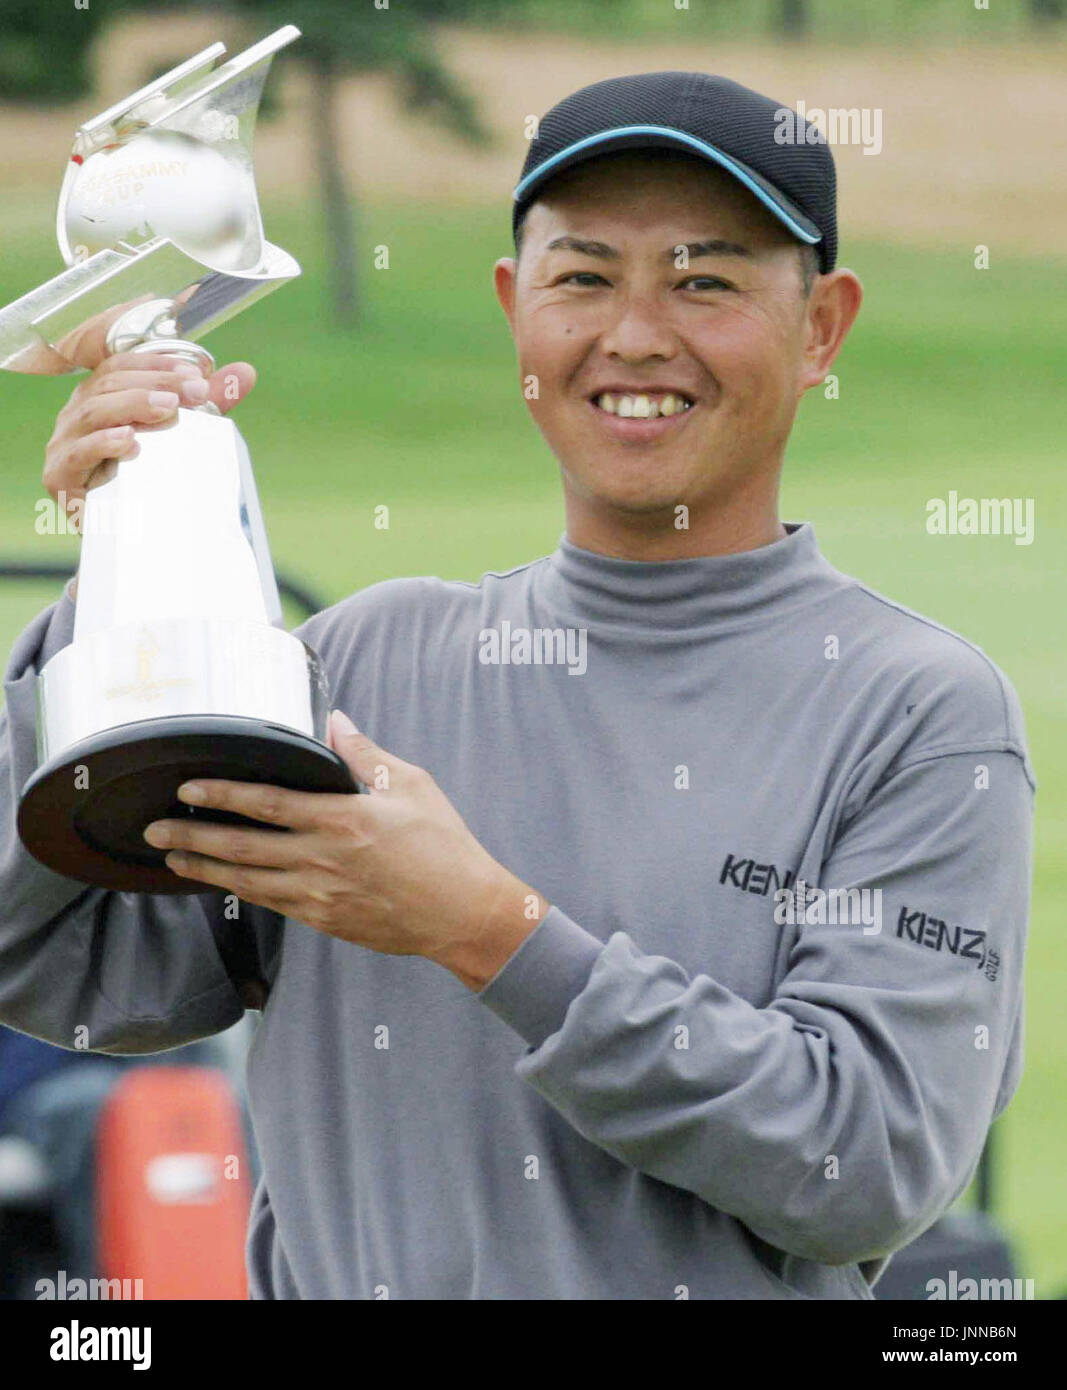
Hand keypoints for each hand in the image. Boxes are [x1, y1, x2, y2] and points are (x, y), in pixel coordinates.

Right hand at [46, 351, 256, 599]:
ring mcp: (65, 442)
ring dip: (133, 405)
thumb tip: (246, 373)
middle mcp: (78, 413)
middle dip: (157, 382)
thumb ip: (211, 403)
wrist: (127, 536)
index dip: (158, 363)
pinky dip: (104, 444)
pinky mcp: (60, 475)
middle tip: (196, 392)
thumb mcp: (185, 433)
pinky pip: (79, 453)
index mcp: (101, 395)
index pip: (123, 365)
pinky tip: (129, 441)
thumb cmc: (150, 477)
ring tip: (168, 407)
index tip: (197, 373)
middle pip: (111, 383)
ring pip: (94, 412)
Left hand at [142, 710, 549, 990]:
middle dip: (192, 837)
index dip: (220, 794)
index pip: (265, 803)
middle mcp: (322, 859)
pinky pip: (270, 904)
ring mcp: (319, 895)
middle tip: (155, 829)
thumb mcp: (411, 786)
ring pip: (246, 882)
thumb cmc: (443, 845)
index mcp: (342, 819)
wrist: (463, 912)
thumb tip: (334, 720)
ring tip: (172, 858)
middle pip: (241, 846)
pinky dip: (240, 892)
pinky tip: (222, 882)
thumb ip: (364, 754)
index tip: (187, 787)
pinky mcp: (324, 920)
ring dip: (205, 868)